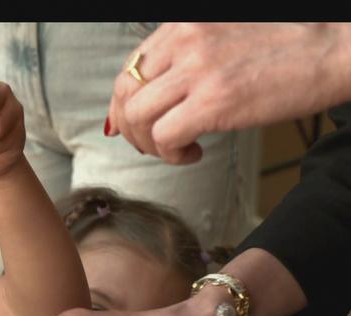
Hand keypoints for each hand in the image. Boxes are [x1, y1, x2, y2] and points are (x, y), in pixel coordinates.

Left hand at [107, 23, 350, 163]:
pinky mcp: (214, 101)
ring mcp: (197, 71)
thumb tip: (157, 92)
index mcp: (183, 23)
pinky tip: (194, 153)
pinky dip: (171, 154)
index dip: (126, 101)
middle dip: (130, 127)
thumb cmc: (290, 44)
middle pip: (125, 93)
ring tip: (176, 149)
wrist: (336, 46)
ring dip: (149, 144)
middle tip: (150, 143)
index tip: (134, 122)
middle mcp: (184, 42)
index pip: (131, 67)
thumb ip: (189, 55)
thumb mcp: (226, 33)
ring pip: (137, 117)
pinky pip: (165, 137)